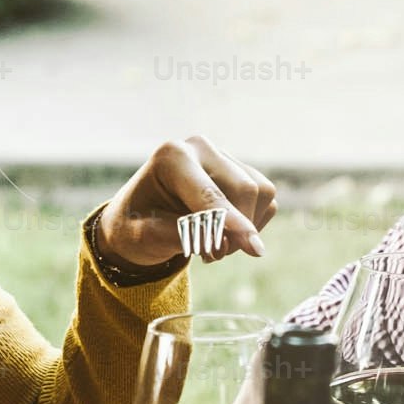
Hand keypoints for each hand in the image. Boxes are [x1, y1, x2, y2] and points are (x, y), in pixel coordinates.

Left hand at [98, 135, 276, 268]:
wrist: (140, 219)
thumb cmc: (137, 226)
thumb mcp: (144, 236)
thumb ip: (180, 237)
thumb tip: (224, 243)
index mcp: (172, 156)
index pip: (210, 193)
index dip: (231, 221)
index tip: (253, 249)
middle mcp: (201, 148)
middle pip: (244, 189)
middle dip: (237, 230)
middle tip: (211, 256)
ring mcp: (225, 157)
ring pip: (261, 194)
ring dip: (244, 230)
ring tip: (211, 243)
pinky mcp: (243, 172)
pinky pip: (267, 202)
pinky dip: (251, 226)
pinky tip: (222, 232)